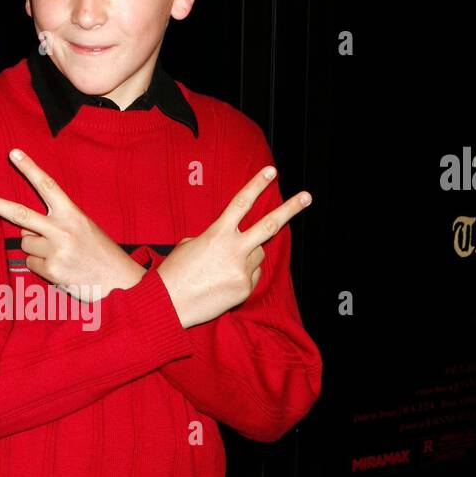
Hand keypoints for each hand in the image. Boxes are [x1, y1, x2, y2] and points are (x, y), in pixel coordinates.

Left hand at [0, 149, 142, 299]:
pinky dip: (41, 267)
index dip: (30, 168)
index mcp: (73, 213)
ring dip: (35, 248)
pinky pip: (30, 264)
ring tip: (60, 255)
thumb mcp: (83, 227)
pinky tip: (60, 269)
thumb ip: (57, 222)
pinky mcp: (52, 271)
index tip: (13, 153)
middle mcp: (63, 229)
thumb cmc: (98, 252)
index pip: (47, 185)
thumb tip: (25, 228)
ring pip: (25, 243)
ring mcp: (56, 251)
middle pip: (19, 213)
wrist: (120, 281)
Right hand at [156, 166, 311, 328]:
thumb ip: (213, 237)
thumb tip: (229, 240)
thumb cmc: (174, 273)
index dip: (257, 184)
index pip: (242, 203)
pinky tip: (224, 282)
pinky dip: (244, 275)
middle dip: (290, 209)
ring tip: (224, 267)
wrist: (168, 305)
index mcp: (217, 233)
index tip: (272, 171)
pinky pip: (253, 275)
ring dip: (249, 255)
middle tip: (307, 197)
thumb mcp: (189, 245)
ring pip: (259, 254)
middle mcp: (234, 249)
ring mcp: (242, 269)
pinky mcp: (245, 288)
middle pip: (269, 225)